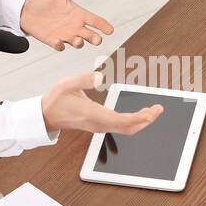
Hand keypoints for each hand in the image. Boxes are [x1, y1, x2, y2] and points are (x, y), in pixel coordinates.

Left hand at [20, 0, 113, 50]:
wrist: (24, 7)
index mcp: (77, 13)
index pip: (95, 20)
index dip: (103, 25)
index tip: (110, 30)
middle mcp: (74, 25)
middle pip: (90, 34)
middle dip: (95, 38)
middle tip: (97, 39)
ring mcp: (64, 34)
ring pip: (78, 42)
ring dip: (79, 42)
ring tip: (78, 40)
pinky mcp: (53, 40)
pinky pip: (60, 46)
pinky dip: (60, 45)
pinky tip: (59, 42)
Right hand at [41, 71, 162, 134]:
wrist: (46, 115)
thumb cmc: (56, 99)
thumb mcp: (67, 84)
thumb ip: (84, 79)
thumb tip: (101, 76)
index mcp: (94, 114)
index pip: (122, 120)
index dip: (140, 117)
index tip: (152, 111)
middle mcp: (99, 124)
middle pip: (129, 128)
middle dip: (146, 120)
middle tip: (158, 109)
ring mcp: (100, 126)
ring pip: (126, 129)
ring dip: (141, 121)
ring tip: (153, 110)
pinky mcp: (100, 125)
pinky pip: (121, 127)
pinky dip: (133, 121)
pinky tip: (139, 113)